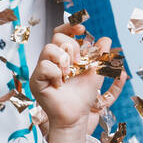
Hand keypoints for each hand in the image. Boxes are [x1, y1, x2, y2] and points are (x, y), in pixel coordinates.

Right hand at [31, 22, 126, 142]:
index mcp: (64, 57)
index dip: (69, 27)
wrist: (77, 116)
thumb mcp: (96, 73)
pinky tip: (60, 84)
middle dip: (72, 48)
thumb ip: (101, 56)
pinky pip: (44, 66)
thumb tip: (106, 39)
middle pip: (57, 38)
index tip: (81, 28)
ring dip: (64, 61)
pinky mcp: (36, 80)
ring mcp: (42, 70)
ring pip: (49, 49)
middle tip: (78, 64)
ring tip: (69, 75)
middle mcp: (51, 61)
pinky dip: (56, 74)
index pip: (61, 34)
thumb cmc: (83, 97)